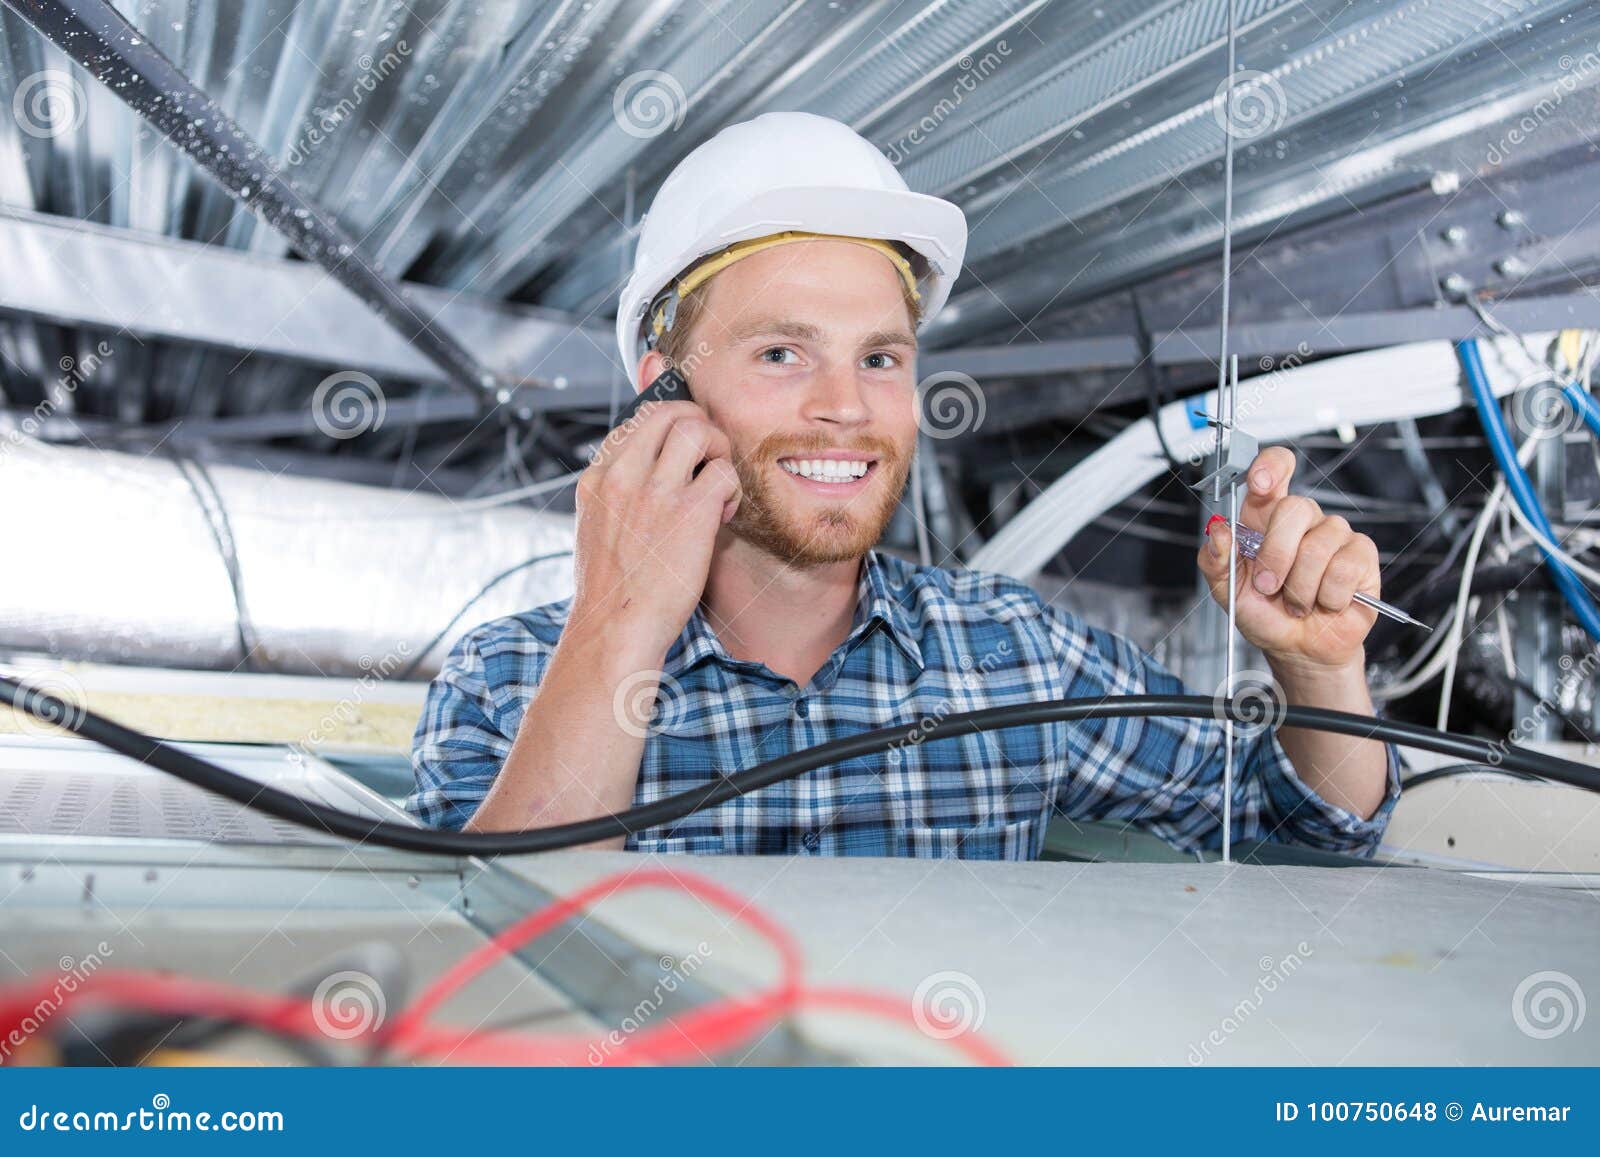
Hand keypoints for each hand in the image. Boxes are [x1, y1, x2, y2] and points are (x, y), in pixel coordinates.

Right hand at [569, 400, 740, 657]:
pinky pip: (724, 472)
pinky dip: (731, 489)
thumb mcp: (597, 527)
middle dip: (698, 424)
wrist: (614, 630)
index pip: (636, 422)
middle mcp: (622, 477)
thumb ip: (620, 491)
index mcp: (596, 479)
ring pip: (697, 428)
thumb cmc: (613, 589)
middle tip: (709, 456)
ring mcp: (655, 492)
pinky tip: (720, 515)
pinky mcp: (689, 512)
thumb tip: (653, 467)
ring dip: (718, 450)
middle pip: (668, 412)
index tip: (681, 455)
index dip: (667, 430)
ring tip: (717, 484)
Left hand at [1196, 446, 1379, 670]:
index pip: (1275, 470)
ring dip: (1300, 585)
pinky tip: (1325, 602)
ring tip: (1297, 601)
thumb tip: (1216, 530)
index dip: (1270, 467)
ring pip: (1318, 545)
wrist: (1297, 649)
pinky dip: (1328, 595)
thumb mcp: (1228, 590)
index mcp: (1266, 518)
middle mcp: (1302, 520)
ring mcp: (1334, 535)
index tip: (1259, 483)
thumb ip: (1215, 560)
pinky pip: (1344, 567)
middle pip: (1294, 508)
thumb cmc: (1265, 614)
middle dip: (1276, 555)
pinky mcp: (1361, 556)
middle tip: (1268, 586)